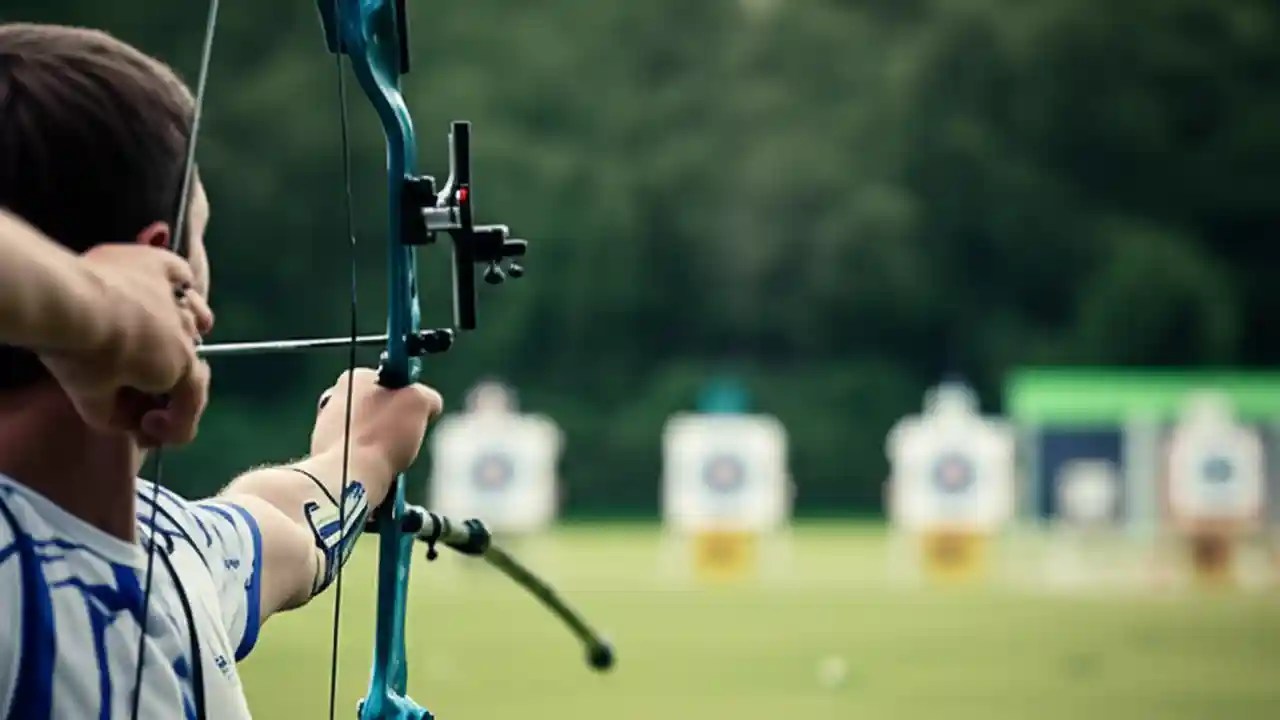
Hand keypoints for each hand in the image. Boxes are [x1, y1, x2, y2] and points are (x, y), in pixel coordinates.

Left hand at [39, 244, 213, 445]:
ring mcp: (177, 296)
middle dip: (169, 378)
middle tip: (137, 384)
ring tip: (152, 334)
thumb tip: (127, 423)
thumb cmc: (84, 356)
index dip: (174, 424)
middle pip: (189, 360)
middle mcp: (189, 332)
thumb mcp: (92, 401)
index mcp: (180, 368)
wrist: (67, 302)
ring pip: (194, 315)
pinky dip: (177, 287)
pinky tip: (162, 291)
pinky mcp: (158, 263)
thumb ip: (115, 417)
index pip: (192, 402)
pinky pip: (181, 276)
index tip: (145, 428)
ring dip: (179, 331)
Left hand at [310, 368, 442, 476]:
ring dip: (382, 446)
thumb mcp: (420, 404)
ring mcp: (326, 427)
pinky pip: (356, 455)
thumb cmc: (381, 437)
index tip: (416, 411)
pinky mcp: (325, 454)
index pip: (390, 379)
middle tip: (406, 438)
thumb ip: (428, 396)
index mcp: (354, 378)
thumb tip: (429, 403)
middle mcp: (334, 398)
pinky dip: (369, 462)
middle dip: (394, 424)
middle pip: (378, 407)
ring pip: (367, 433)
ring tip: (392, 459)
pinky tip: (376, 470)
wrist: (351, 477)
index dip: (408, 395)